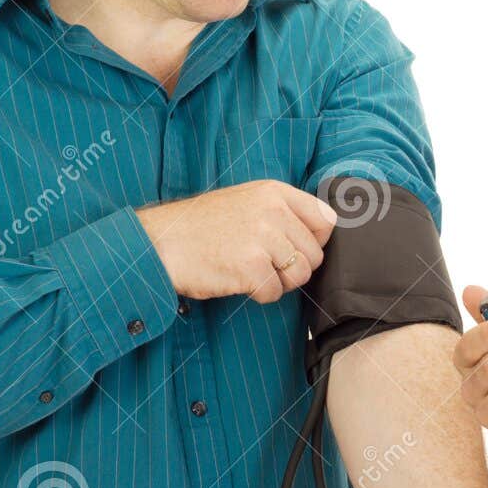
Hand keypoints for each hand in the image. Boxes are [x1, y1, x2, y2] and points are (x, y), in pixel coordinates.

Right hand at [136, 179, 336, 301]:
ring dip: (279, 283)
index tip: (297, 249)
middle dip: (293, 268)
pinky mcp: (251, 266)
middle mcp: (273, 211)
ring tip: (253, 273)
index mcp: (275, 192)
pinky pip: (275, 293)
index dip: (316, 241)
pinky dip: (259, 295)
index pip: (326, 219)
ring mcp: (263, 238)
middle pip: (314, 254)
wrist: (161, 242)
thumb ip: (282, 211)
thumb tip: (319, 233)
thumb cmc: (201, 226)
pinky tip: (238, 281)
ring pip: (300, 276)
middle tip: (265, 266)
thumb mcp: (246, 201)